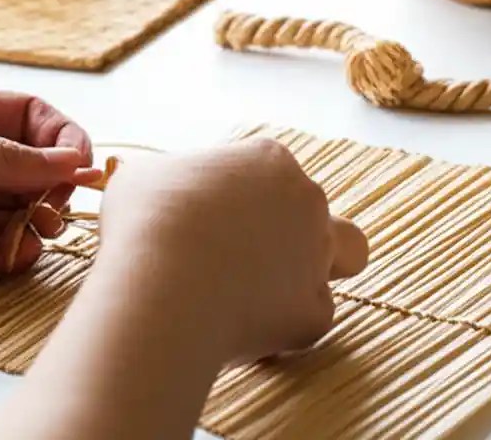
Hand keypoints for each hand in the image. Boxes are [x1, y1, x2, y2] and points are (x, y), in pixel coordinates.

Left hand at [0, 86, 101, 305]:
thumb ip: (6, 158)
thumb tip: (72, 163)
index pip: (31, 116)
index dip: (62, 138)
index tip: (80, 167)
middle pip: (35, 165)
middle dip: (54, 185)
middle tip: (57, 207)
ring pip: (24, 208)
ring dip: (40, 221)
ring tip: (38, 232)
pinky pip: (1, 248)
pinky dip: (16, 252)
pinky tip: (13, 256)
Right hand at [97, 137, 369, 362]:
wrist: (162, 283)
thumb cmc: (146, 222)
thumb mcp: (141, 179)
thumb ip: (162, 180)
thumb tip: (155, 190)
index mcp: (269, 160)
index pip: (271, 172)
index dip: (242, 197)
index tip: (209, 221)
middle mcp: (307, 200)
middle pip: (313, 209)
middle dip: (283, 230)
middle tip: (234, 256)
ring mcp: (317, 255)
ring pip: (349, 254)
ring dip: (317, 266)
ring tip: (271, 287)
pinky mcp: (315, 311)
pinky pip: (312, 317)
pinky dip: (285, 326)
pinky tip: (243, 330)